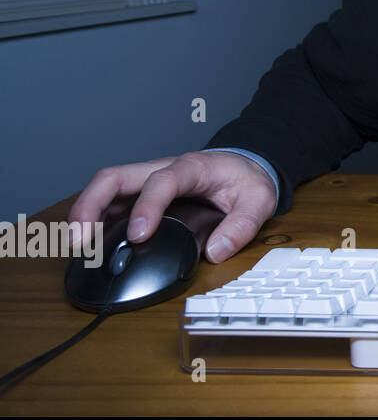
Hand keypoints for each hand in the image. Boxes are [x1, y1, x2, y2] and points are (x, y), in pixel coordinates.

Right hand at [69, 152, 276, 263]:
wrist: (244, 167)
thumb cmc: (246, 181)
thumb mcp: (259, 201)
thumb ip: (242, 226)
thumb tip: (215, 251)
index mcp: (192, 168)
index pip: (162, 180)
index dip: (147, 206)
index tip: (141, 235)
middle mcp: (162, 170)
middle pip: (115, 177)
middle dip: (91, 205)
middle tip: (81, 240)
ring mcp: (147, 182)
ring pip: (105, 189)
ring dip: (85, 215)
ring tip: (77, 248)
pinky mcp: (140, 196)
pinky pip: (110, 204)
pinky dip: (94, 222)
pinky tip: (89, 245)